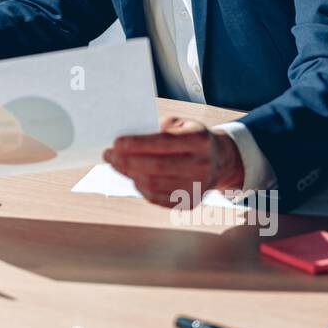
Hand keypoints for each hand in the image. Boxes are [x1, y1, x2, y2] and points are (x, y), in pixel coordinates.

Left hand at [105, 116, 244, 207]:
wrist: (219, 161)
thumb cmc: (192, 139)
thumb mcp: (180, 125)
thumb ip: (157, 130)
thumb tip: (126, 141)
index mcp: (199, 140)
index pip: (163, 143)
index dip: (137, 144)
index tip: (116, 143)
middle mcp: (202, 165)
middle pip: (156, 167)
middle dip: (127, 161)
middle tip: (109, 155)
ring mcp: (197, 186)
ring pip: (154, 185)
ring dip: (130, 175)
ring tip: (116, 165)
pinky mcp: (190, 202)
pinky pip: (158, 199)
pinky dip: (141, 188)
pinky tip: (132, 177)